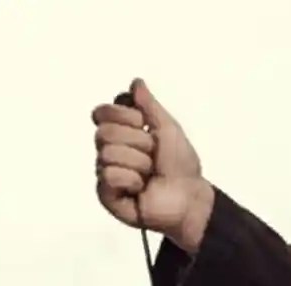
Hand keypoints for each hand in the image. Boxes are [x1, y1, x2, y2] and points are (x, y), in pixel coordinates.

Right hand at [93, 78, 214, 252]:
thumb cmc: (180, 165)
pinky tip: (140, 189)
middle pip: (104, 132)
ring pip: (108, 154)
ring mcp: (106, 172)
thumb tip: (136, 82)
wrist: (188, 197)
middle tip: (153, 156)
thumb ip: (149, 105)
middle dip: (138, 142)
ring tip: (149, 175)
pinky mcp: (106, 194)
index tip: (145, 125)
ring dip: (139, 163)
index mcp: (121, 132)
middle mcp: (109, 150)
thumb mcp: (168, 129)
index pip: (102, 112)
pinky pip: (109, 175)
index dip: (124, 115)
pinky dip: (132, 181)